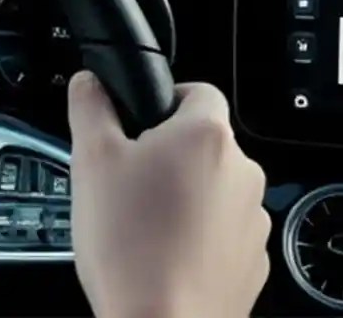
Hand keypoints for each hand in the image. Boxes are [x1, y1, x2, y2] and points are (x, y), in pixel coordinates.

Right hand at [69, 72, 269, 317]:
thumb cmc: (130, 248)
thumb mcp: (91, 162)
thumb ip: (90, 108)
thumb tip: (90, 84)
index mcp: (205, 135)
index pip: (197, 90)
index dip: (165, 101)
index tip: (140, 124)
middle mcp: (242, 171)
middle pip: (204, 144)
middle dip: (168, 156)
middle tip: (128, 181)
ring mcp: (253, 218)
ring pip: (215, 189)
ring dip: (186, 197)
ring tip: (143, 224)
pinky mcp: (253, 259)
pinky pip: (223, 232)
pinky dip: (199, 236)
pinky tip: (164, 253)